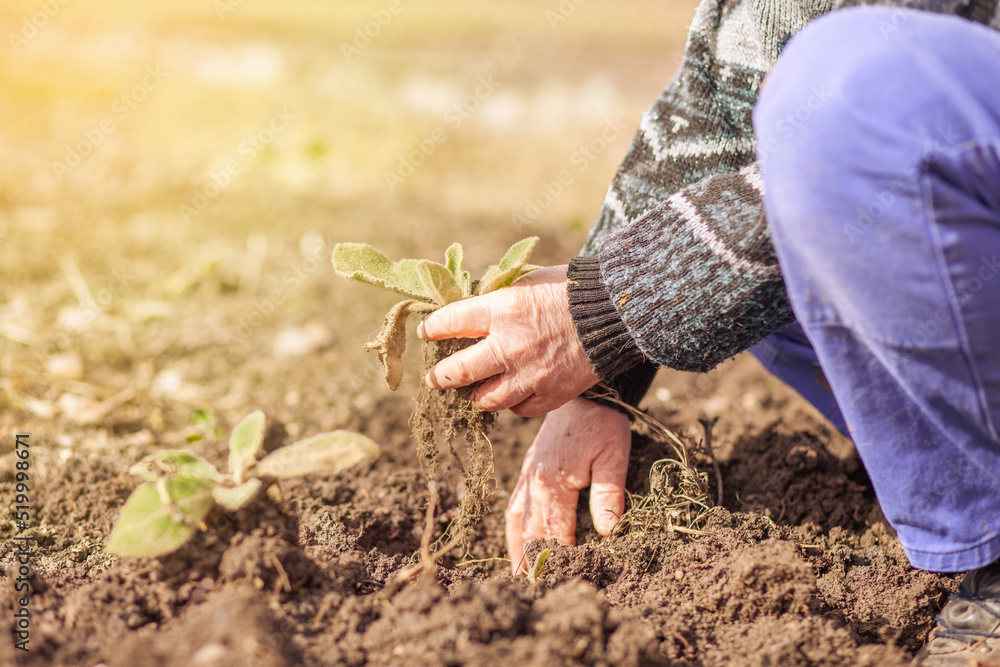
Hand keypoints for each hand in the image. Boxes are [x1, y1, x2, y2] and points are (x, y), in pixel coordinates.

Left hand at [416, 265, 598, 417]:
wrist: (617, 314)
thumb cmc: (570, 291)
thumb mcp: (527, 283)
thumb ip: (496, 301)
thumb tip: (467, 313)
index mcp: (502, 310)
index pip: (449, 323)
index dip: (432, 329)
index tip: (428, 333)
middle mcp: (510, 346)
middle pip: (456, 373)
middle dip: (439, 377)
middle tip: (434, 378)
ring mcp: (529, 375)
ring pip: (484, 400)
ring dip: (474, 396)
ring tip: (472, 392)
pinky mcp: (550, 394)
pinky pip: (518, 409)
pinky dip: (511, 403)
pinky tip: (512, 393)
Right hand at [505, 397, 630, 573]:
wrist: (583, 394)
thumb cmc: (601, 424)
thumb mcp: (613, 456)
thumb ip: (609, 495)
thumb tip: (607, 532)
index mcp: (555, 485)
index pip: (555, 534)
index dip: (559, 561)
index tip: (562, 583)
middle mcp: (535, 484)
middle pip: (532, 534)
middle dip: (534, 564)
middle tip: (535, 592)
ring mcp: (528, 477)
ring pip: (517, 522)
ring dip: (518, 551)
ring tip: (519, 577)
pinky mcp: (528, 470)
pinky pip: (514, 506)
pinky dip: (514, 529)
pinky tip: (516, 541)